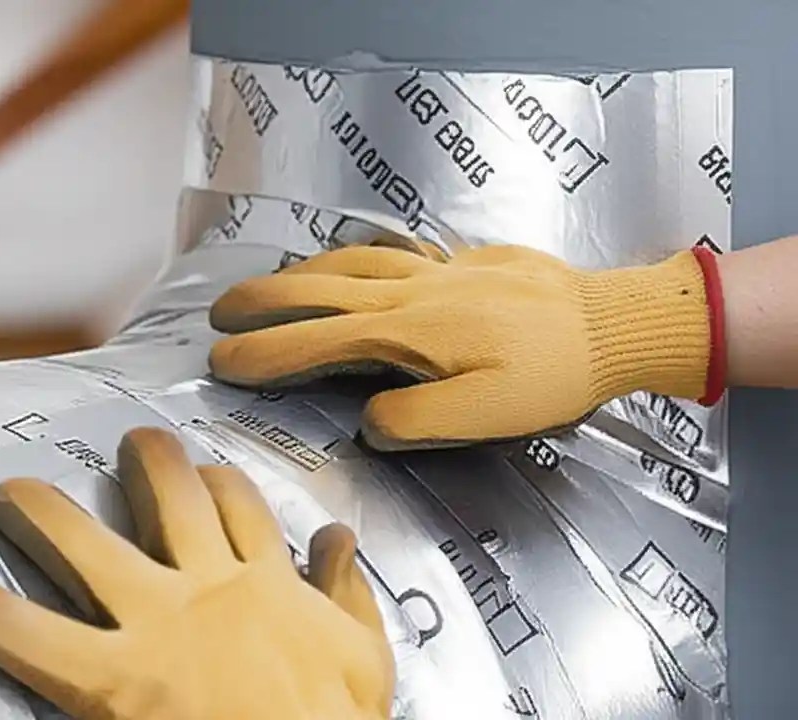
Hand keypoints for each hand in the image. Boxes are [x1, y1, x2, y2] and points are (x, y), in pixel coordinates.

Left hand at [0, 427, 394, 719]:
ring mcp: (155, 626)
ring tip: (5, 495)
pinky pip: (37, 638)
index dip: (213, 479)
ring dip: (41, 512)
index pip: (237, 505)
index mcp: (267, 585)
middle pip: (165, 496)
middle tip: (113, 449)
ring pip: (88, 544)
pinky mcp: (112, 681)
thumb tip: (337, 539)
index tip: (197, 469)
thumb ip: (346, 595)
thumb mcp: (363, 660)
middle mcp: (206, 587)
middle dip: (138, 461)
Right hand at [208, 244, 721, 449]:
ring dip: (298, 274)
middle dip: (261, 301)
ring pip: (348, 262)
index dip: (264, 354)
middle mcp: (410, 294)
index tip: (220, 360)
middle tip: (219, 314)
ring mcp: (435, 272)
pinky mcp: (460, 263)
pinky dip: (350, 254)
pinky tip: (348, 259)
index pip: (316, 342)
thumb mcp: (486, 415)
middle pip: (318, 290)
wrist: (613, 322)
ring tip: (267, 286)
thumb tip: (367, 420)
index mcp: (407, 334)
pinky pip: (388, 251)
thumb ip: (416, 419)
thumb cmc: (551, 375)